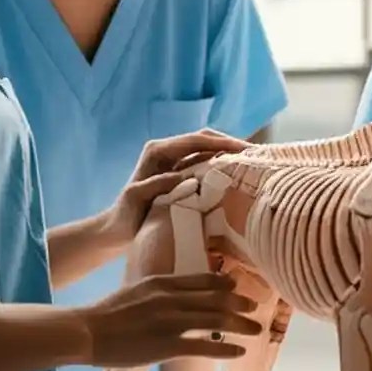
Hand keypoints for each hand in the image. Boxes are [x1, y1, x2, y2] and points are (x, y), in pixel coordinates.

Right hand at [76, 270, 262, 366]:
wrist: (87, 330)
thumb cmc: (108, 313)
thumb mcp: (138, 289)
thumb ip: (161, 289)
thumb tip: (178, 291)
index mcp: (164, 282)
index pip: (204, 279)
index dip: (225, 284)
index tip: (237, 286)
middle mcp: (172, 298)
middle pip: (217, 299)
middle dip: (240, 303)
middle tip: (255, 306)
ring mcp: (171, 321)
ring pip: (217, 320)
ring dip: (241, 325)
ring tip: (255, 329)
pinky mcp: (168, 345)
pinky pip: (205, 346)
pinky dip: (226, 348)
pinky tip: (238, 351)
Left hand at [100, 129, 251, 247]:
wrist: (117, 231)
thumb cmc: (125, 216)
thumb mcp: (136, 198)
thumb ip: (157, 184)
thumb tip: (185, 176)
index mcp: (157, 151)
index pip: (194, 140)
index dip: (219, 143)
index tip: (242, 150)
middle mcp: (167, 151)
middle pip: (204, 140)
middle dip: (228, 144)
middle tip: (253, 153)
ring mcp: (175, 162)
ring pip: (207, 150)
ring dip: (227, 153)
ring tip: (250, 160)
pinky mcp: (180, 174)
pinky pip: (204, 164)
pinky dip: (220, 165)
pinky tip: (235, 172)